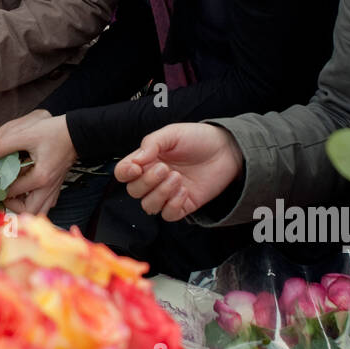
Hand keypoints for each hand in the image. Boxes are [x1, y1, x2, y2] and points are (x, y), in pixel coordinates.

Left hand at [0, 110, 74, 215]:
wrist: (77, 131)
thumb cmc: (53, 131)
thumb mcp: (25, 134)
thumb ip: (1, 144)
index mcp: (40, 177)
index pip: (12, 191)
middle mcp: (48, 187)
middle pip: (29, 210)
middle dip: (12, 206)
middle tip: (0, 193)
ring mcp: (54, 188)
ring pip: (39, 210)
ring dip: (24, 207)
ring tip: (12, 196)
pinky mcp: (57, 185)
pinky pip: (46, 203)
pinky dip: (35, 202)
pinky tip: (27, 193)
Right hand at [114, 122, 242, 220]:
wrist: (226, 150)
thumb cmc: (198, 138)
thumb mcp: (172, 133)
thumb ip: (151, 144)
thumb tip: (136, 161)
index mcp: (147, 160)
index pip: (124, 172)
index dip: (125, 172)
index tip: (136, 167)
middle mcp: (154, 178)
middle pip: (134, 191)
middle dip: (147, 182)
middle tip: (165, 168)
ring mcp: (168, 193)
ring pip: (149, 206)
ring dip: (160, 193)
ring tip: (178, 178)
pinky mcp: (183, 205)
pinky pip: (168, 215)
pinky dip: (173, 205)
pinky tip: (184, 191)